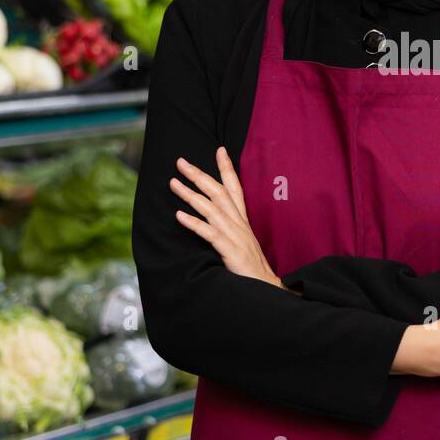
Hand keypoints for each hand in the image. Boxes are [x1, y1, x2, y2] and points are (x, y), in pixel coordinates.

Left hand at [171, 146, 283, 289]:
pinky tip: (179, 216)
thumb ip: (231, 228)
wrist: (266, 289)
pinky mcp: (231, 251)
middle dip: (199, 175)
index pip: (235, 189)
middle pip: (219, 193)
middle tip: (180, 162)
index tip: (219, 149)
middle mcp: (240, 224)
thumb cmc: (251, 269)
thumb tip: (215, 217)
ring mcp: (236, 237)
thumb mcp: (242, 243)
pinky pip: (210, 234)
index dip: (227, 169)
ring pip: (211, 209)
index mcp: (243, 221)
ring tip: (173, 183)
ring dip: (190, 194)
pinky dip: (194, 223)